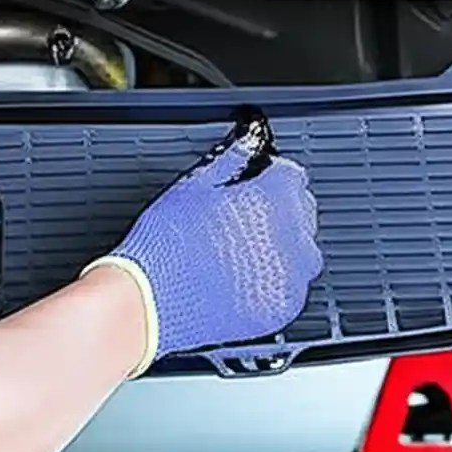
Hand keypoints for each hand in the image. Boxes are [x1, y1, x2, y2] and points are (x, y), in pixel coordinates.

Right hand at [86, 122, 322, 375]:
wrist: (149, 306)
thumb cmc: (164, 247)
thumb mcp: (192, 187)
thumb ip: (230, 160)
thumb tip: (248, 141)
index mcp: (272, 200)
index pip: (292, 176)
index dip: (269, 177)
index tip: (255, 184)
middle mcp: (290, 239)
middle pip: (302, 213)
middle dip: (279, 210)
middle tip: (242, 219)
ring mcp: (289, 279)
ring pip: (303, 253)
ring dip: (282, 247)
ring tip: (242, 251)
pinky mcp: (280, 310)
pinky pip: (291, 287)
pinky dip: (275, 281)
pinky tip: (243, 278)